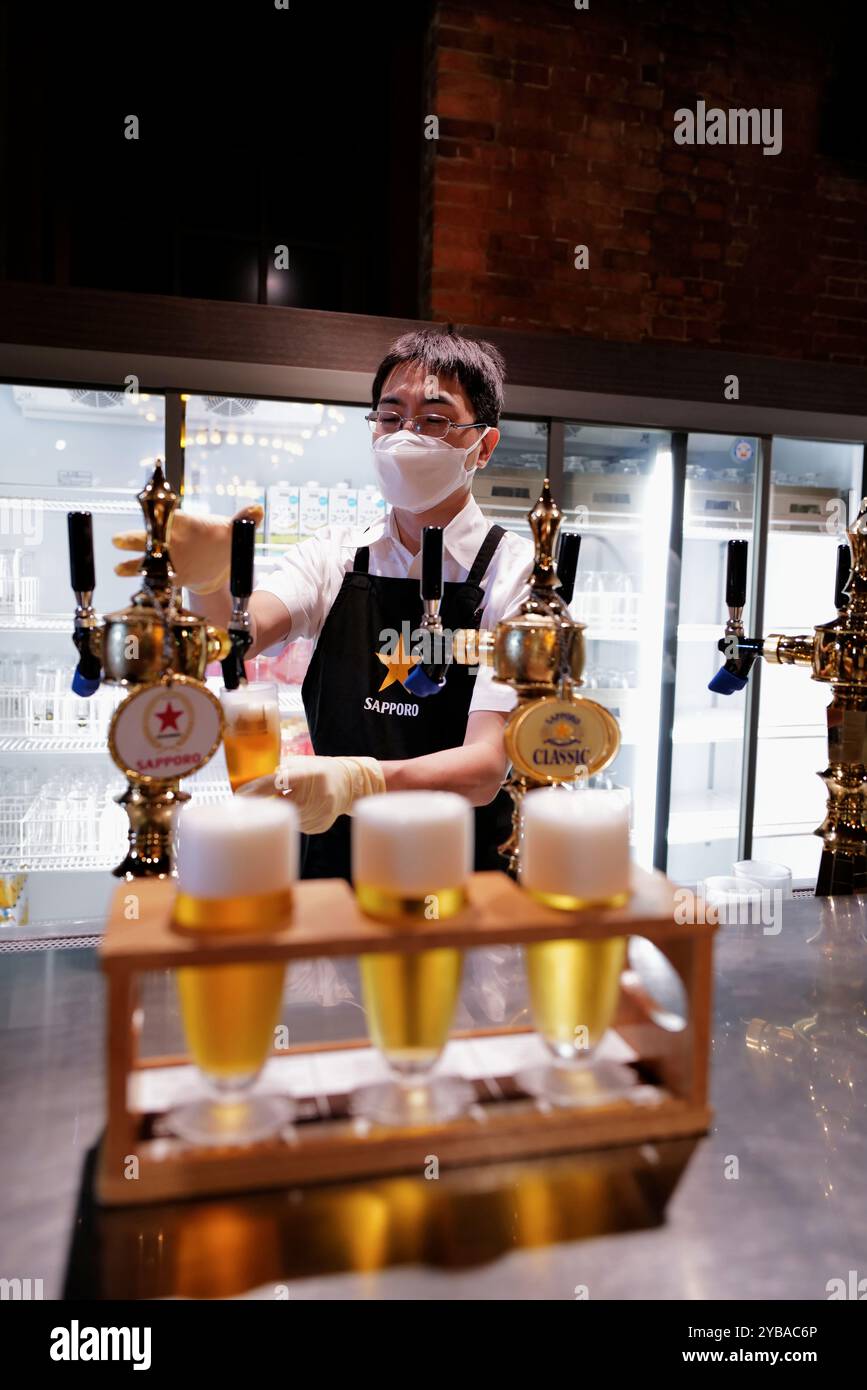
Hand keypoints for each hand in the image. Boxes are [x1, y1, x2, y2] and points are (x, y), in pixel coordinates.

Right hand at [112, 503, 262, 594]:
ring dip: (133, 562)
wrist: (218, 564)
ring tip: (118, 569)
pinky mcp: (169, 574)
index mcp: (187, 524)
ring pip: (148, 557)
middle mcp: (173, 539)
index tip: (151, 516)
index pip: (172, 517)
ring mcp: (168, 557)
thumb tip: (258, 509)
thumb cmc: (222, 540)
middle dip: (136, 539)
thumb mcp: (233, 530)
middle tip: (120, 540)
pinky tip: (125, 577)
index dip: (162, 518)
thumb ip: (244, 520)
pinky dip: (143, 579)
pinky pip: (154, 576)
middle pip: (152, 536)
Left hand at [236, 754, 385, 832]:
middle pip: (279, 805)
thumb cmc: (319, 770)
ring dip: (279, 811)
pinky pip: (296, 825)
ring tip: (286, 800)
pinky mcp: (319, 826)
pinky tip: (300, 808)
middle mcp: (317, 795)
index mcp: (309, 774)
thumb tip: (246, 782)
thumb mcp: (301, 763)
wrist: (351, 783)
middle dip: (264, 804)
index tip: (239, 795)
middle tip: (249, 803)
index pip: (278, 782)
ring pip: (286, 817)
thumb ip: (278, 772)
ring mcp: (319, 813)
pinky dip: (292, 817)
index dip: (256, 789)